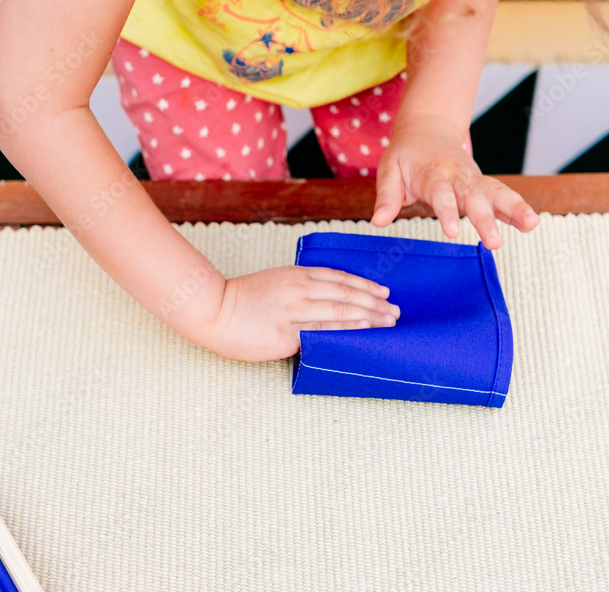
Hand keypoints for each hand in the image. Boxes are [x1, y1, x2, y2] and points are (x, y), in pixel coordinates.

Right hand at [206, 266, 399, 360]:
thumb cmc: (241, 299)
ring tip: (389, 321)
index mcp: (297, 275)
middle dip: (375, 302)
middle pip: (347, 294)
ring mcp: (294, 311)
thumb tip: (324, 300)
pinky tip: (364, 329)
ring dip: (370, 315)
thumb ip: (299, 288)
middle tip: (395, 310)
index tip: (383, 292)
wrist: (213, 310)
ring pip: (341, 311)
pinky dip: (347, 328)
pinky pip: (323, 330)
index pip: (340, 278)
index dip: (365, 285)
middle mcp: (300, 289)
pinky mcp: (287, 332)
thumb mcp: (275, 282)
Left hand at [371, 115, 538, 248]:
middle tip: (495, 243)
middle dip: (486, 219)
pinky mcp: (482, 184)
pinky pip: (502, 195)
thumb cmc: (406, 155)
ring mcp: (473, 179)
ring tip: (532, 224)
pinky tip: (532, 223)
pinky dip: (516, 208)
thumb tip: (378, 221)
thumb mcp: (389, 171)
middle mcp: (457, 175)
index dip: (447, 212)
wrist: (427, 128)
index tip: (452, 232)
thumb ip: (387, 197)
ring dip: (514, 208)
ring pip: (496, 192)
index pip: (441, 194)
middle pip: (474, 196)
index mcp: (433, 173)